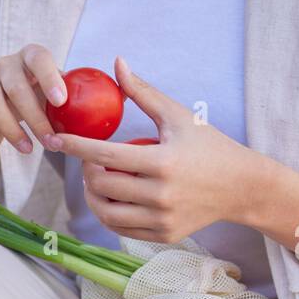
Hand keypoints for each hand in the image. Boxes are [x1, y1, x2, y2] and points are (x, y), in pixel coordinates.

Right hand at [0, 44, 68, 154]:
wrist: (1, 106)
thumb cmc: (35, 97)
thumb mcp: (52, 94)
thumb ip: (70, 99)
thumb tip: (97, 114)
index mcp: (30, 57)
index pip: (39, 58)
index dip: (49, 77)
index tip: (60, 101)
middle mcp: (5, 64)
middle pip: (17, 87)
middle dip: (35, 118)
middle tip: (51, 141)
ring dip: (12, 129)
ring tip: (28, 150)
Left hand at [55, 57, 263, 243]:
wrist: (242, 187)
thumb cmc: (209, 145)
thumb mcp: (178, 116)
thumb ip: (144, 92)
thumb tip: (117, 63)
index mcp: (163, 162)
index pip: (106, 155)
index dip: (76, 147)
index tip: (55, 140)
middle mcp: (161, 194)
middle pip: (102, 186)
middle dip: (86, 172)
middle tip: (88, 161)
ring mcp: (162, 219)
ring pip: (106, 213)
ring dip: (92, 196)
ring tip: (95, 181)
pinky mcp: (164, 235)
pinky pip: (122, 228)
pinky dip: (108, 214)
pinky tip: (109, 199)